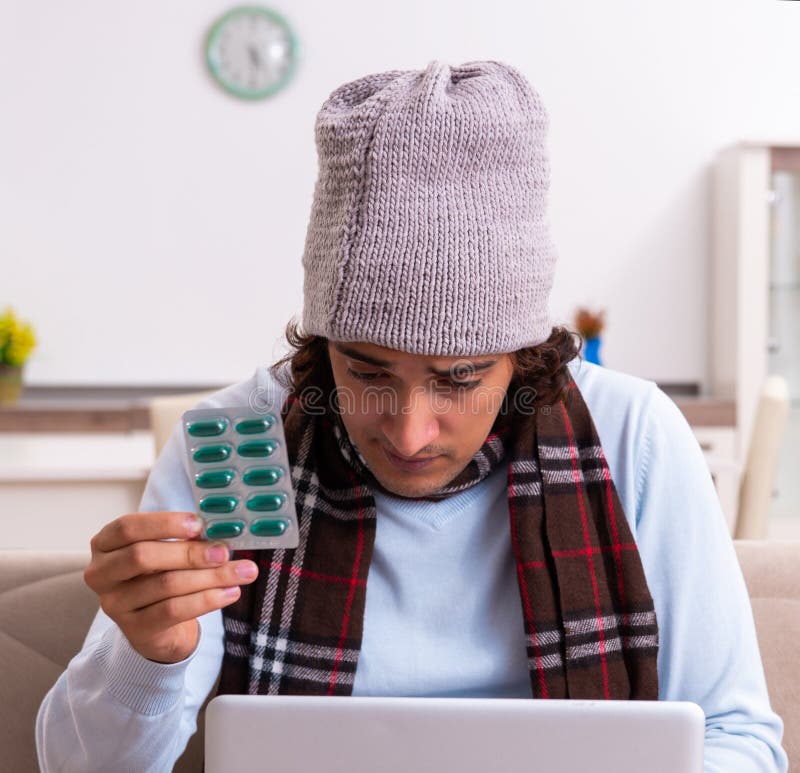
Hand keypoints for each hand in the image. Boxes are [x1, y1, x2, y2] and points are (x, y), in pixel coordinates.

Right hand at [83, 511, 257, 663]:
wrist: (156, 625)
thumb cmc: (161, 575)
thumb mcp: (166, 552)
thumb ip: (184, 540)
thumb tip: (219, 535)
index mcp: (106, 544)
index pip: (127, 527)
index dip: (163, 523)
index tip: (198, 524)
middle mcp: (102, 573)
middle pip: (142, 556)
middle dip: (189, 552)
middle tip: (224, 551)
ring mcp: (115, 604)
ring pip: (165, 585)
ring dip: (209, 577)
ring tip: (241, 572)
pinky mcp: (135, 629)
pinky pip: (173, 611)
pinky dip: (207, 599)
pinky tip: (230, 592)